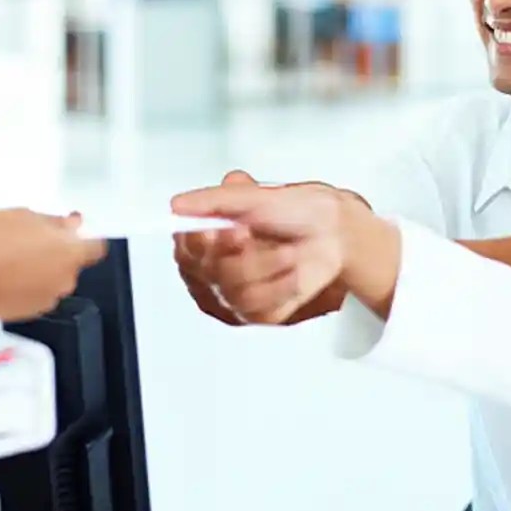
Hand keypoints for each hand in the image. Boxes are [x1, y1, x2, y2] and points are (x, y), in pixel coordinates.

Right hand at [0, 209, 106, 320]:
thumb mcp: (21, 215)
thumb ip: (53, 222)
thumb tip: (69, 224)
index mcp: (68, 253)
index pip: (97, 246)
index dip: (84, 235)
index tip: (72, 229)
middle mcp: (63, 281)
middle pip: (70, 263)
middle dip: (54, 251)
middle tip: (26, 237)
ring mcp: (45, 299)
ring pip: (50, 278)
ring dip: (37, 268)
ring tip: (7, 255)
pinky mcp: (26, 312)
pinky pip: (33, 293)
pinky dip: (23, 284)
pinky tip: (0, 272)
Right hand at [172, 176, 349, 324]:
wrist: (332, 231)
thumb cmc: (294, 211)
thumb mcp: (250, 196)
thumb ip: (211, 201)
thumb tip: (178, 205)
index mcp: (205, 238)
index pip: (185, 250)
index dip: (198, 243)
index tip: (216, 230)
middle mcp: (214, 269)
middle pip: (208, 273)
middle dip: (239, 252)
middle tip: (253, 233)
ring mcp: (233, 294)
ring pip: (234, 292)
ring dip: (267, 266)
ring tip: (287, 251)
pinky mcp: (256, 314)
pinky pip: (258, 309)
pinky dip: (282, 286)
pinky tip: (291, 272)